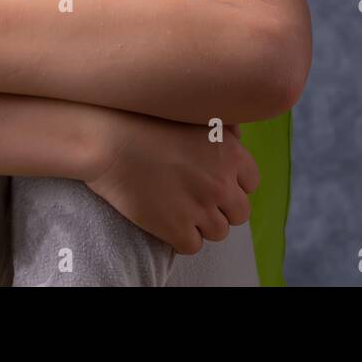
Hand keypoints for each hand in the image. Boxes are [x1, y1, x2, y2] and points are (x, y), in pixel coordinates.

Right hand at [84, 112, 258, 254]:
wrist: (110, 142)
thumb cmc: (148, 121)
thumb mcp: (196, 115)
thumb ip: (225, 129)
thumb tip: (238, 137)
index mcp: (232, 154)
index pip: (251, 183)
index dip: (233, 184)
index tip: (215, 183)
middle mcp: (222, 183)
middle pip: (239, 213)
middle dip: (222, 208)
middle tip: (198, 199)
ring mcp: (201, 209)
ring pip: (218, 232)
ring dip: (202, 224)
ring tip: (181, 209)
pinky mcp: (177, 229)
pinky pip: (192, 246)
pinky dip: (181, 238)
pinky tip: (167, 221)